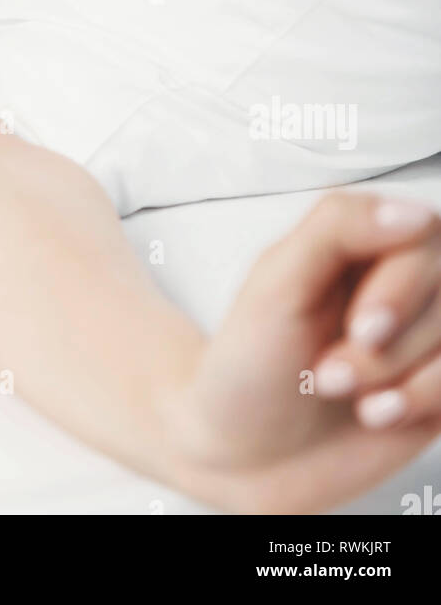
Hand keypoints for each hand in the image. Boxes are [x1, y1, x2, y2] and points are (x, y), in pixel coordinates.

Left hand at [161, 190, 440, 512]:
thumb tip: (412, 213)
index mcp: (361, 241)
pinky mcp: (438, 384)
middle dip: (387, 348)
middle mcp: (399, 281)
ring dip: (398, 379)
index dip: (399, 289)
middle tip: (328, 372)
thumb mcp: (276, 284)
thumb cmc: (250, 364)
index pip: (421, 236)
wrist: (249, 458)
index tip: (360, 329)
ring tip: (340, 391)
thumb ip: (337, 227)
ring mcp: (422, 335)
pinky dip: (421, 404)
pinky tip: (376, 414)